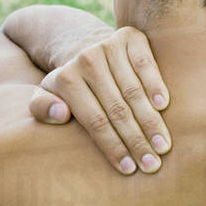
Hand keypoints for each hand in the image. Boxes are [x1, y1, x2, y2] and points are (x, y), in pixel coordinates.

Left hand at [28, 26, 170, 174]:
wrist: (82, 44)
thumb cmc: (70, 84)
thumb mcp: (46, 94)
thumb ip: (42, 108)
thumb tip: (61, 114)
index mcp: (66, 79)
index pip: (94, 120)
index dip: (112, 146)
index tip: (128, 168)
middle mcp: (87, 60)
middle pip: (117, 109)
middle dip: (136, 140)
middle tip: (152, 164)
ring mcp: (109, 45)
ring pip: (134, 91)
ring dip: (151, 121)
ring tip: (163, 146)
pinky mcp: (129, 37)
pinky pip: (146, 64)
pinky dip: (156, 85)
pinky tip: (164, 107)